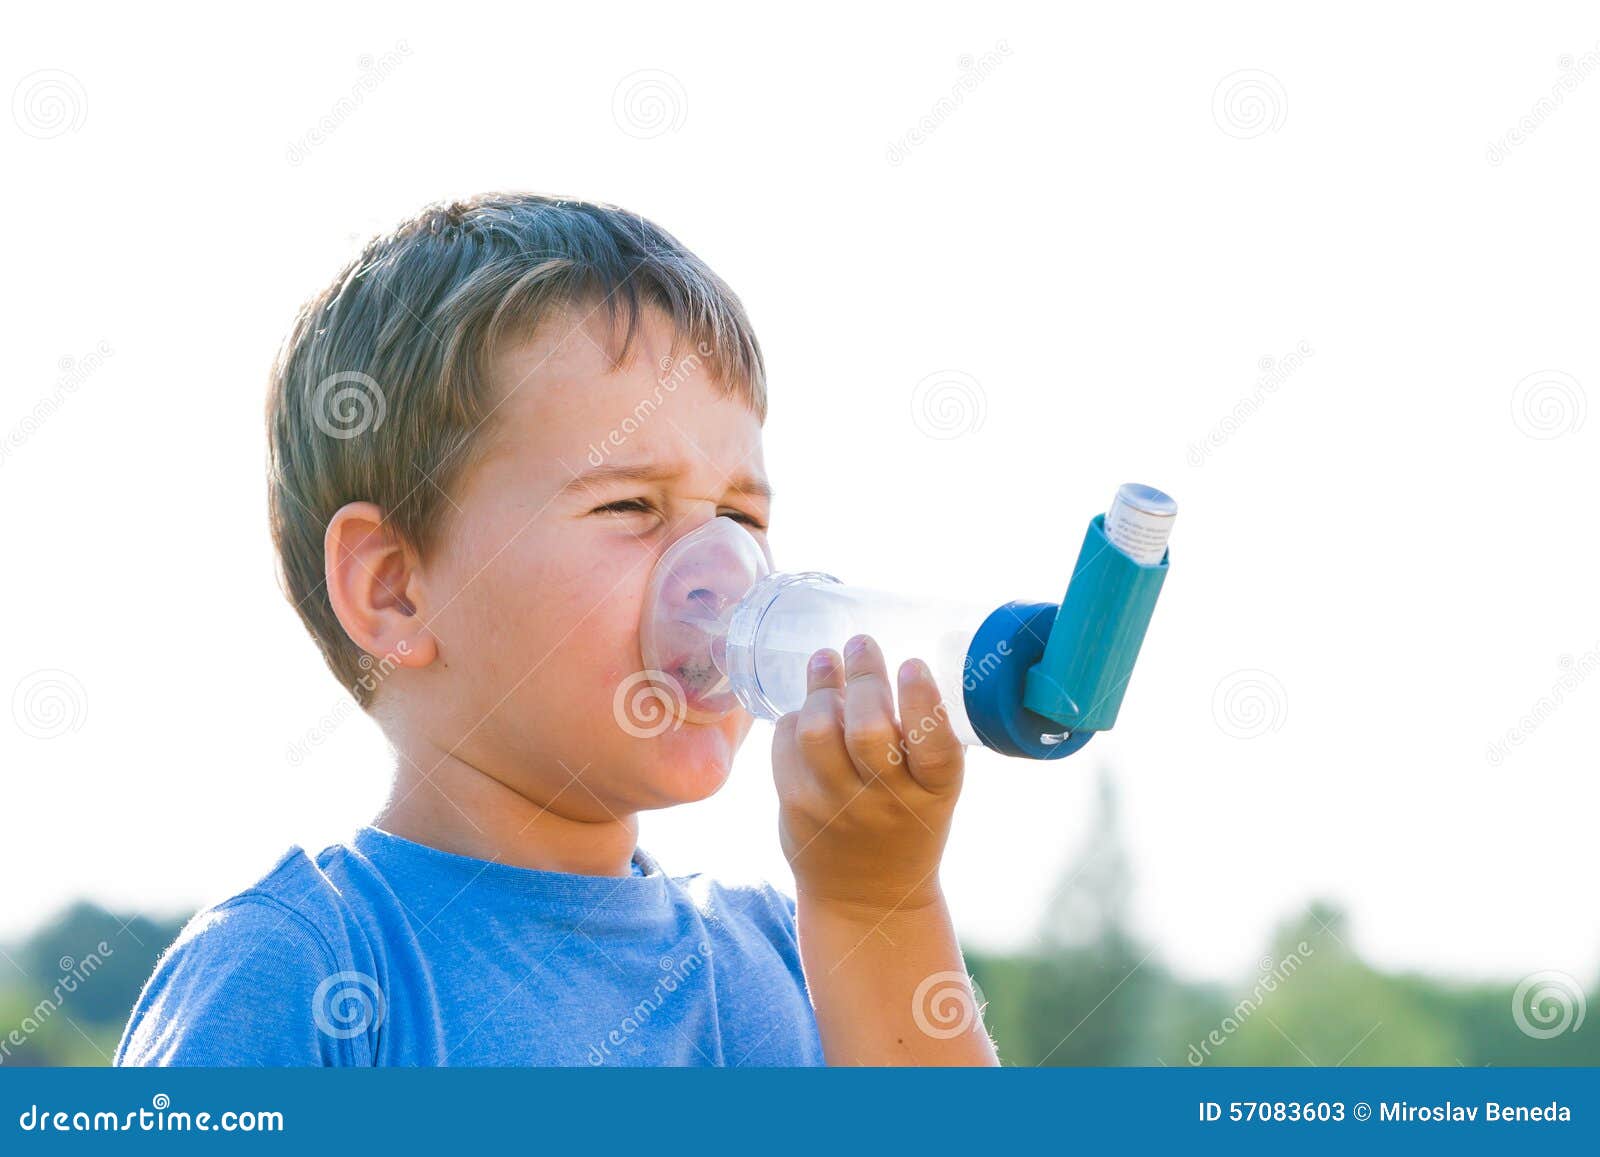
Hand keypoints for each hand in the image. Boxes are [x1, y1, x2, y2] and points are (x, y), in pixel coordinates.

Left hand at [772, 633, 964, 915]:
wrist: (866, 898)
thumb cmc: (907, 826)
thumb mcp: (934, 793)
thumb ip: (922, 740)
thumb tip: (894, 664)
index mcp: (933, 796)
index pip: (933, 748)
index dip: (922, 702)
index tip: (911, 664)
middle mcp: (885, 803)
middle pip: (869, 731)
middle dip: (864, 676)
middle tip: (861, 643)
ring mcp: (835, 807)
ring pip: (818, 732)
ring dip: (821, 687)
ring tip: (826, 661)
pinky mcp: (796, 806)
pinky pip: (787, 745)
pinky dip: (795, 717)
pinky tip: (808, 707)